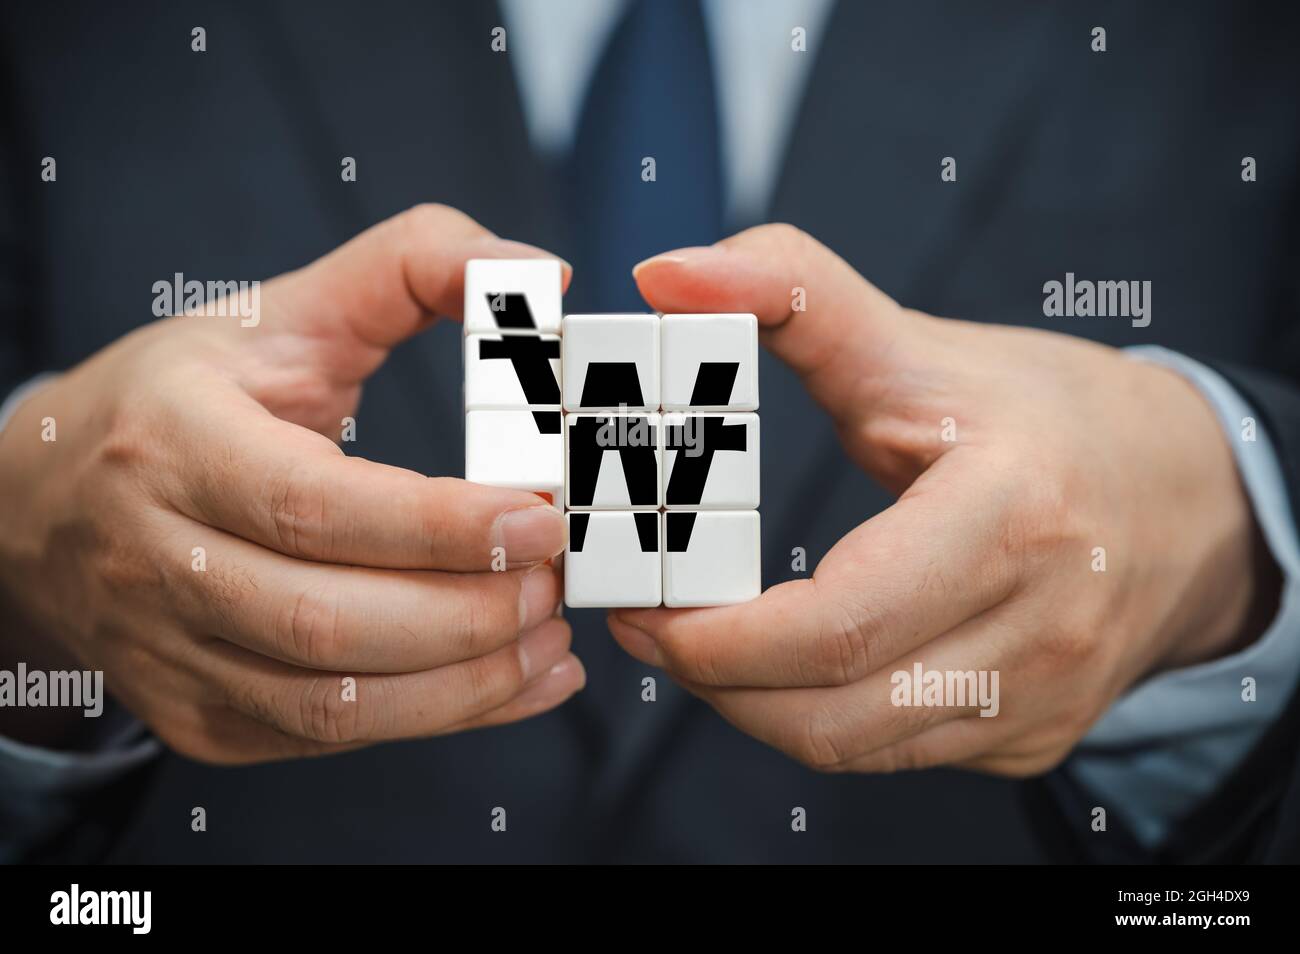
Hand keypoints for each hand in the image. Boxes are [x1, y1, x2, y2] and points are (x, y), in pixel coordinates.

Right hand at [0, 204, 583, 762]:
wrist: (49, 503)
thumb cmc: (186, 397)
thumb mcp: (282, 310)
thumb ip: (413, 266)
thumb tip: (544, 272)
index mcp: (172, 444)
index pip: (309, 505)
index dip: (435, 524)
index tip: (540, 518)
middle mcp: (156, 560)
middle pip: (324, 621)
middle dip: (465, 613)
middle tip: (555, 580)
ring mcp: (172, 653)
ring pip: (330, 703)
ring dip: (465, 683)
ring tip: (549, 637)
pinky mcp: (200, 715)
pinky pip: (328, 736)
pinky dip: (439, 718)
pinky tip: (514, 680)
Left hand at [610, 224, 1278, 775]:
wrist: (1183, 496)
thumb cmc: (1044, 414)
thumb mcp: (923, 343)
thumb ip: (792, 293)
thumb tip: (667, 272)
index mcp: (1012, 516)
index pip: (839, 624)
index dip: (719, 640)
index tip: (642, 610)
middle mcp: (1041, 627)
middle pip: (833, 712)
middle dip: (714, 682)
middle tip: (648, 629)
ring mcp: (1041, 698)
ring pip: (854, 748)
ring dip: (753, 707)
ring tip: (703, 644)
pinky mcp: (1031, 736)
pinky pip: (895, 752)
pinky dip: (819, 716)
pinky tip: (788, 663)